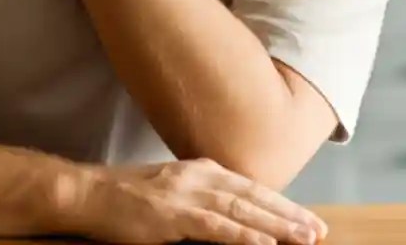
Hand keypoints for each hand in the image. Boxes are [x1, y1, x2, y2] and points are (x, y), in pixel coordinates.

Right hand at [66, 158, 328, 244]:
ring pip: (241, 211)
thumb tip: (231, 215)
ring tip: (304, 237)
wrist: (86, 193)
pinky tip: (263, 244)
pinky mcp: (171, 215)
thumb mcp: (170, 190)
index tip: (308, 218)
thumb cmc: (125, 197)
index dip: (282, 204)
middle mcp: (198, 176)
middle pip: (254, 197)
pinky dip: (241, 235)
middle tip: (319, 231)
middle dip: (289, 215)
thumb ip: (201, 198)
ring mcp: (185, 194)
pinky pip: (214, 227)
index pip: (251, 187)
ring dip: (276, 226)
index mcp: (200, 169)